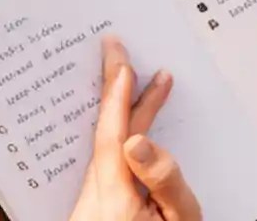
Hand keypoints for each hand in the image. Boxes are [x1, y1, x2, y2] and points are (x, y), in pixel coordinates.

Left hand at [69, 37, 200, 220]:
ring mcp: (93, 209)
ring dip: (122, 117)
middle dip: (119, 94)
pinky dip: (116, 142)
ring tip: (142, 85)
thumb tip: (136, 139)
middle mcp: (96, 200)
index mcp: (114, 198)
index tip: (122, 63)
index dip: (119, 98)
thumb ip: (163, 181)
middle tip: (121, 51)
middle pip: (106, 137)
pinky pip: (104, 167)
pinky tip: (127, 130)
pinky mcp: (95, 214)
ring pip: (104, 152)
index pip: (112, 136)